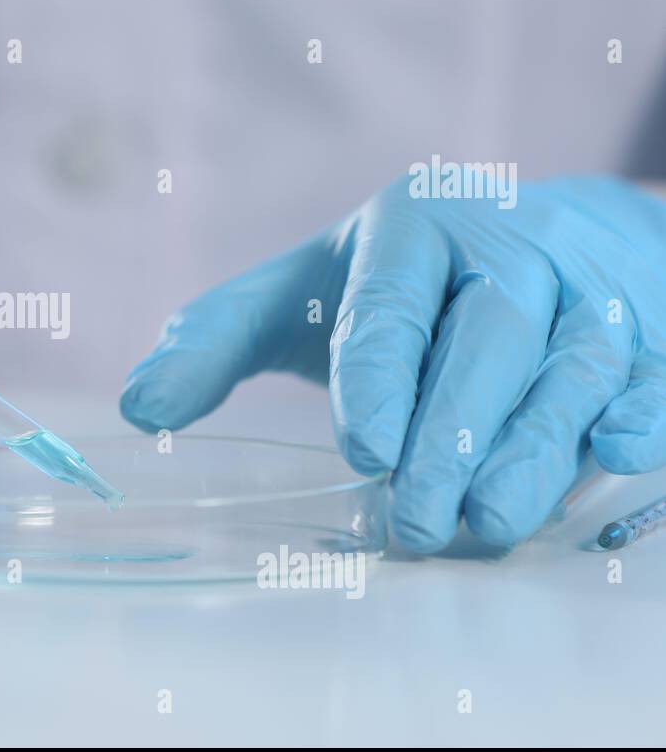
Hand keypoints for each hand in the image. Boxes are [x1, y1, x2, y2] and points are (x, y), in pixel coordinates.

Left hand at [120, 174, 665, 551]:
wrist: (540, 232)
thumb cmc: (402, 281)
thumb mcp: (305, 291)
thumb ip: (218, 340)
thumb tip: (138, 406)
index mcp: (416, 225)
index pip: (394, 302)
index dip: (382, 374)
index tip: (365, 447)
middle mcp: (510, 243)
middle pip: (490, 339)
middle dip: (453, 435)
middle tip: (416, 520)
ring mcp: (590, 282)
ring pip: (573, 365)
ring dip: (536, 449)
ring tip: (489, 525)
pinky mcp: (653, 325)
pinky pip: (656, 372)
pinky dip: (643, 413)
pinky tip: (615, 455)